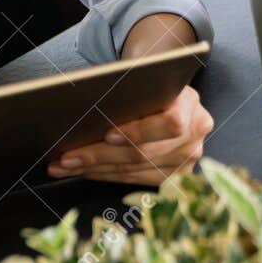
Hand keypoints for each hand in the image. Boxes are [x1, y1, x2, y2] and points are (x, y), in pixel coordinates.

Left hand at [46, 85, 213, 185]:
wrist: (164, 94)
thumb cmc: (147, 86)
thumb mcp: (143, 81)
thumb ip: (127, 94)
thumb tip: (82, 109)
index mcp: (190, 104)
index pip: (170, 123)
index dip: (138, 131)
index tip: (106, 134)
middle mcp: (195, 134)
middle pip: (145, 153)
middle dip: (100, 155)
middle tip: (67, 157)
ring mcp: (188, 159)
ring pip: (136, 170)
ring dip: (96, 169)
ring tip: (65, 166)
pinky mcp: (177, 176)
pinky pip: (137, 181)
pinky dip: (107, 176)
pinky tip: (85, 171)